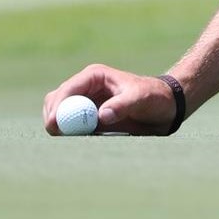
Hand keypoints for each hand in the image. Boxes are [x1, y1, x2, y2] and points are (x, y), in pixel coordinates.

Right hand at [42, 64, 177, 135]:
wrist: (165, 108)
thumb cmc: (154, 97)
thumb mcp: (141, 98)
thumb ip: (122, 105)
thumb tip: (101, 115)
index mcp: (95, 76)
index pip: (68, 89)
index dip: (59, 106)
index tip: (55, 124)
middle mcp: (86, 87)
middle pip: (57, 100)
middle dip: (53, 116)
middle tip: (55, 134)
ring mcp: (85, 103)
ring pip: (60, 113)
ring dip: (59, 125)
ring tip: (67, 139)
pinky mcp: (88, 118)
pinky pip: (71, 126)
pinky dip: (68, 134)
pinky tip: (75, 142)